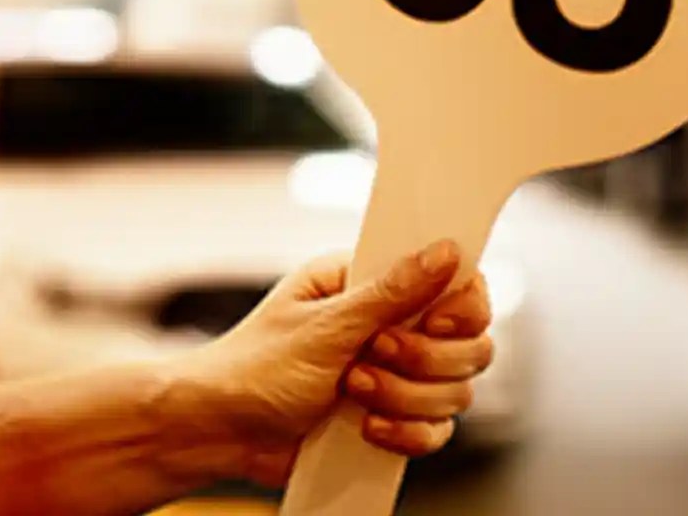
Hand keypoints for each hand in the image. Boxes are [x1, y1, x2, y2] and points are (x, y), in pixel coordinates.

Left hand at [177, 240, 493, 485]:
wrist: (217, 434)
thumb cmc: (253, 368)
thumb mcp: (324, 325)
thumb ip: (392, 292)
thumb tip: (446, 252)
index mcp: (376, 284)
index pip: (458, 283)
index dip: (462, 306)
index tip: (438, 322)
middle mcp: (395, 325)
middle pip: (469, 342)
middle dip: (425, 360)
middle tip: (374, 356)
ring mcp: (401, 376)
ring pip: (457, 390)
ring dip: (408, 397)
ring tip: (354, 391)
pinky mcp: (396, 418)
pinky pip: (437, 431)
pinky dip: (407, 434)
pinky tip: (367, 428)